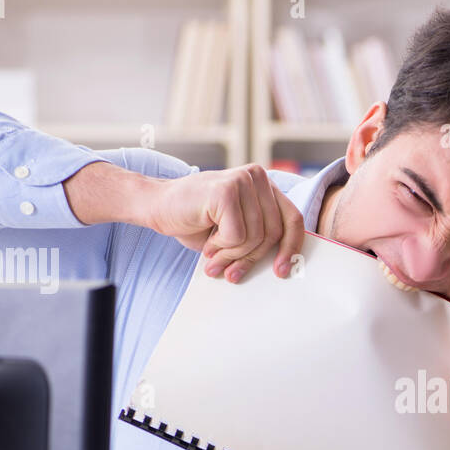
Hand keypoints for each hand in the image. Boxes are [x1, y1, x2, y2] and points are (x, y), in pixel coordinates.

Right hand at [145, 163, 304, 281]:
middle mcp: (257, 177)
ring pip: (255, 237)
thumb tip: (285, 264)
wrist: (157, 206)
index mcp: (264, 185)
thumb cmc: (196, 221)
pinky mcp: (227, 191)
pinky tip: (207, 242)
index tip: (282, 271)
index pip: (292, 218)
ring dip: (232, 255)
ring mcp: (242, 181)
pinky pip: (237, 236)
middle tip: (231, 272)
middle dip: (251, 258)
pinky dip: (221, 247)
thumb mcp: (236, 230)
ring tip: (213, 256)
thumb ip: (260, 238)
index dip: (291, 247)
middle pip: (273, 232)